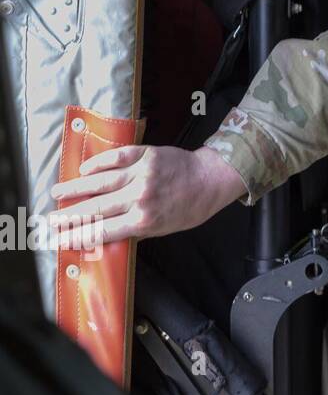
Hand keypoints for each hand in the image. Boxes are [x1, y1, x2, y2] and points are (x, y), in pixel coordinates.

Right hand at [47, 145, 247, 244]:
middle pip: (96, 208)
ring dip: (76, 187)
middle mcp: (140, 198)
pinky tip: (84, 169)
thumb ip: (135, 230)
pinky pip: (117, 157)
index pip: (102, 231)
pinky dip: (99, 163)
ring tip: (57, 192)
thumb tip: (104, 235)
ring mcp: (143, 174)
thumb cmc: (188, 207)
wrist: (210, 179)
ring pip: (101, 181)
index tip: (58, 239)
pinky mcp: (147, 154)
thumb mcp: (163, 228)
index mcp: (144, 220)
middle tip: (49, 219)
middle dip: (69, 214)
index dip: (77, 236)